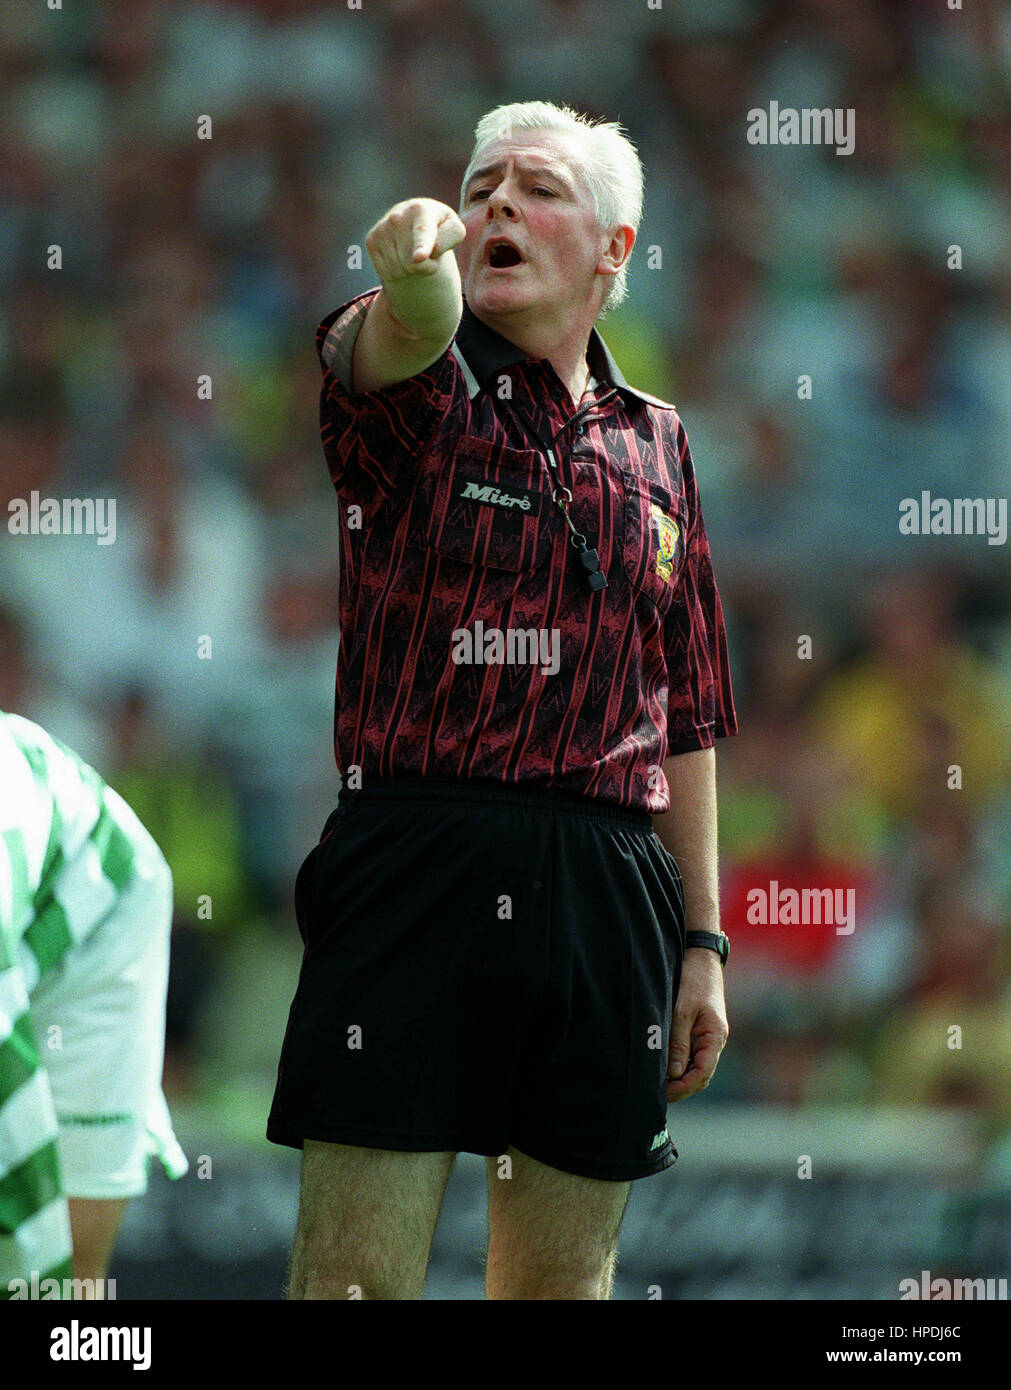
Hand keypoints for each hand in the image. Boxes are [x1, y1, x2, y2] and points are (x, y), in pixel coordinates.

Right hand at [365, 198, 465, 283]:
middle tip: (429, 253)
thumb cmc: (439, 227)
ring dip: (411, 271)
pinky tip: (400, 257)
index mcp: (421, 210)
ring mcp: (382, 227)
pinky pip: (386, 273)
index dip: (421, 247)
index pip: (422, 233)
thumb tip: (432, 250)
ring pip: (398, 270)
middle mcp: (398, 216)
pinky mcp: (370, 240)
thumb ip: (451, 238)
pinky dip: (397, 273)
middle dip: (426, 267)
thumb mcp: (453, 230)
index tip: (419, 258)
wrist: (412, 217)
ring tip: (414, 254)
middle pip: (412, 263)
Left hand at [666, 948, 728, 1101]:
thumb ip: (679, 1043)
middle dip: (680, 1087)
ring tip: (657, 1084)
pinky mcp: (699, 1030)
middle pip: (700, 1075)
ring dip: (679, 1078)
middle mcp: (714, 1040)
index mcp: (715, 1037)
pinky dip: (679, 1064)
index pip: (702, 1074)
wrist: (700, 956)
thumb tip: (675, 1074)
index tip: (663, 1092)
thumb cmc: (693, 980)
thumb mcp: (681, 1011)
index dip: (683, 1087)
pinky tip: (663, 1066)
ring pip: (695, 1066)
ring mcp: (707, 1036)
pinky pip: (691, 1054)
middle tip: (656, 1093)